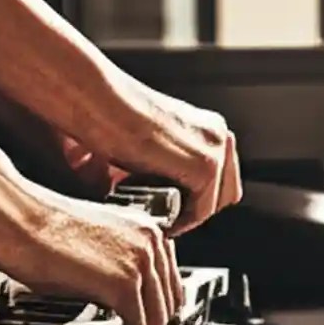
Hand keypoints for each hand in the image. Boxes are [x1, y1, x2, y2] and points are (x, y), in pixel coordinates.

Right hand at [0, 195, 183, 324]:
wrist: (20, 220)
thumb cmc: (47, 230)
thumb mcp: (100, 240)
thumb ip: (124, 260)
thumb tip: (133, 295)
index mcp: (147, 228)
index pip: (172, 279)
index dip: (161, 305)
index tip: (149, 319)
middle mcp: (151, 241)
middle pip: (170, 300)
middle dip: (154, 322)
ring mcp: (140, 261)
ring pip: (159, 316)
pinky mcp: (122, 283)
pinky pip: (139, 324)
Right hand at [97, 85, 243, 235]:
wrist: (98, 103)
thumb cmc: (108, 117)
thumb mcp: (145, 144)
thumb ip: (160, 167)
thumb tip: (155, 196)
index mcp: (205, 126)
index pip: (220, 177)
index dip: (197, 200)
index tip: (172, 210)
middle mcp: (216, 133)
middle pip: (225, 192)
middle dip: (198, 208)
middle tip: (168, 218)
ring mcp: (215, 149)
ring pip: (216, 203)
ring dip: (188, 216)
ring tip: (161, 220)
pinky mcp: (205, 167)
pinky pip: (203, 210)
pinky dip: (183, 221)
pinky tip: (161, 221)